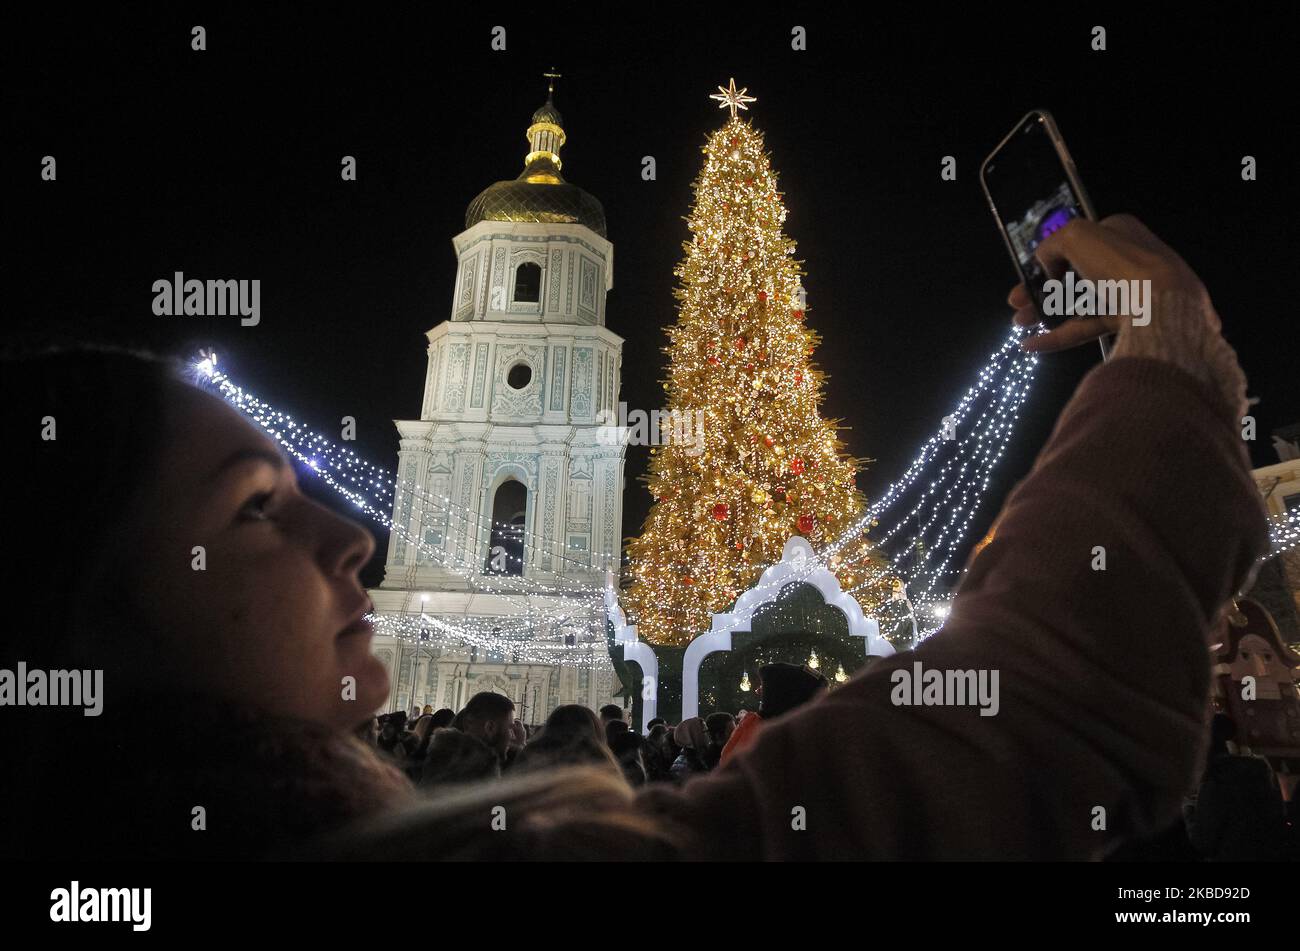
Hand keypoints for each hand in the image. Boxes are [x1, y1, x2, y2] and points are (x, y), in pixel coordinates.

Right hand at [1009, 214, 1247, 422]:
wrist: (1160, 304)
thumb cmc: (1120, 263)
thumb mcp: (1075, 236)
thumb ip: (1051, 244)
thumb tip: (1045, 264)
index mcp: (1117, 232)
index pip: (1075, 244)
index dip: (1047, 260)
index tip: (1027, 276)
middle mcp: (1123, 260)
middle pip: (1072, 277)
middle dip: (1040, 290)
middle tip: (1017, 302)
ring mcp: (1125, 293)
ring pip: (1076, 303)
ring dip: (1044, 312)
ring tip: (1020, 322)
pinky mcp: (1124, 321)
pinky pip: (1085, 328)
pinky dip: (1058, 336)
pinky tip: (1033, 344)